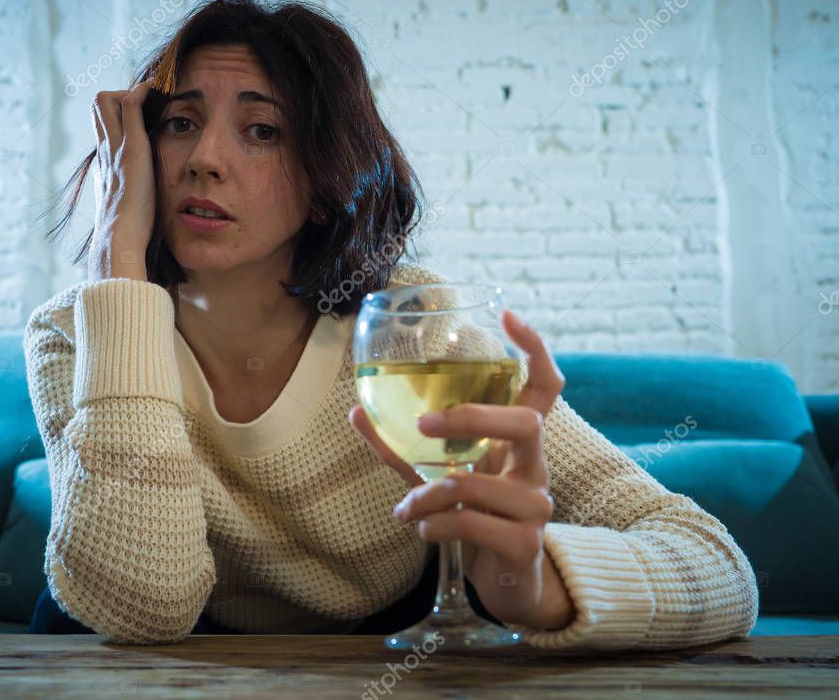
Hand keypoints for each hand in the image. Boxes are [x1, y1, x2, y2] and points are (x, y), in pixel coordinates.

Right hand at [87, 78, 158, 282]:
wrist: (120, 239)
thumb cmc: (130, 232)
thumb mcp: (129, 207)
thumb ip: (134, 194)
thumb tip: (144, 199)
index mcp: (106, 164)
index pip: (103, 125)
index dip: (118, 113)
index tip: (141, 115)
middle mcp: (105, 151)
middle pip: (98, 106)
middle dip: (120, 97)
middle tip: (146, 106)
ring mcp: (116, 148)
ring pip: (107, 100)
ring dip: (130, 92)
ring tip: (154, 99)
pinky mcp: (132, 148)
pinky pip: (130, 106)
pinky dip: (142, 92)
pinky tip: (158, 92)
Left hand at [348, 309, 574, 630]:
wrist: (506, 587)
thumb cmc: (474, 520)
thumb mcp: (438, 480)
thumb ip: (404, 450)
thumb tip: (356, 412)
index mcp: (521, 444)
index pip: (546, 387)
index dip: (534, 349)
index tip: (508, 315)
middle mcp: (537, 468)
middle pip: (526, 423)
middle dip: (470, 418)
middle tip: (423, 424)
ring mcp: (537, 506)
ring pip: (477, 483)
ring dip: (427, 494)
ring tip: (404, 509)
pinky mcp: (527, 545)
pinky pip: (470, 523)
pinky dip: (434, 525)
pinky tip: (422, 531)